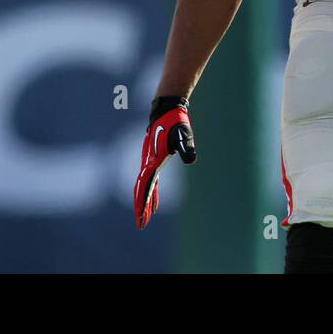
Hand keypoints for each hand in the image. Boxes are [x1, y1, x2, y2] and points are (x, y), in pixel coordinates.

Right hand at [133, 96, 196, 228]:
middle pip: (142, 189)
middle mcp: (148, 162)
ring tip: (145, 218)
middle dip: (141, 207)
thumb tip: (192, 160)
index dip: (143, 200)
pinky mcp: (154, 160)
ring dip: (145, 202)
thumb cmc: (175, 122)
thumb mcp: (184, 134)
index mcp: (153, 160)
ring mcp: (149, 161)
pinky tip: (155, 203)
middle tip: (140, 224)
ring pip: (145, 186)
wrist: (166, 109)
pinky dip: (152, 193)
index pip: (146, 184)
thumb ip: (186, 147)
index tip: (141, 215)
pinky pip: (151, 181)